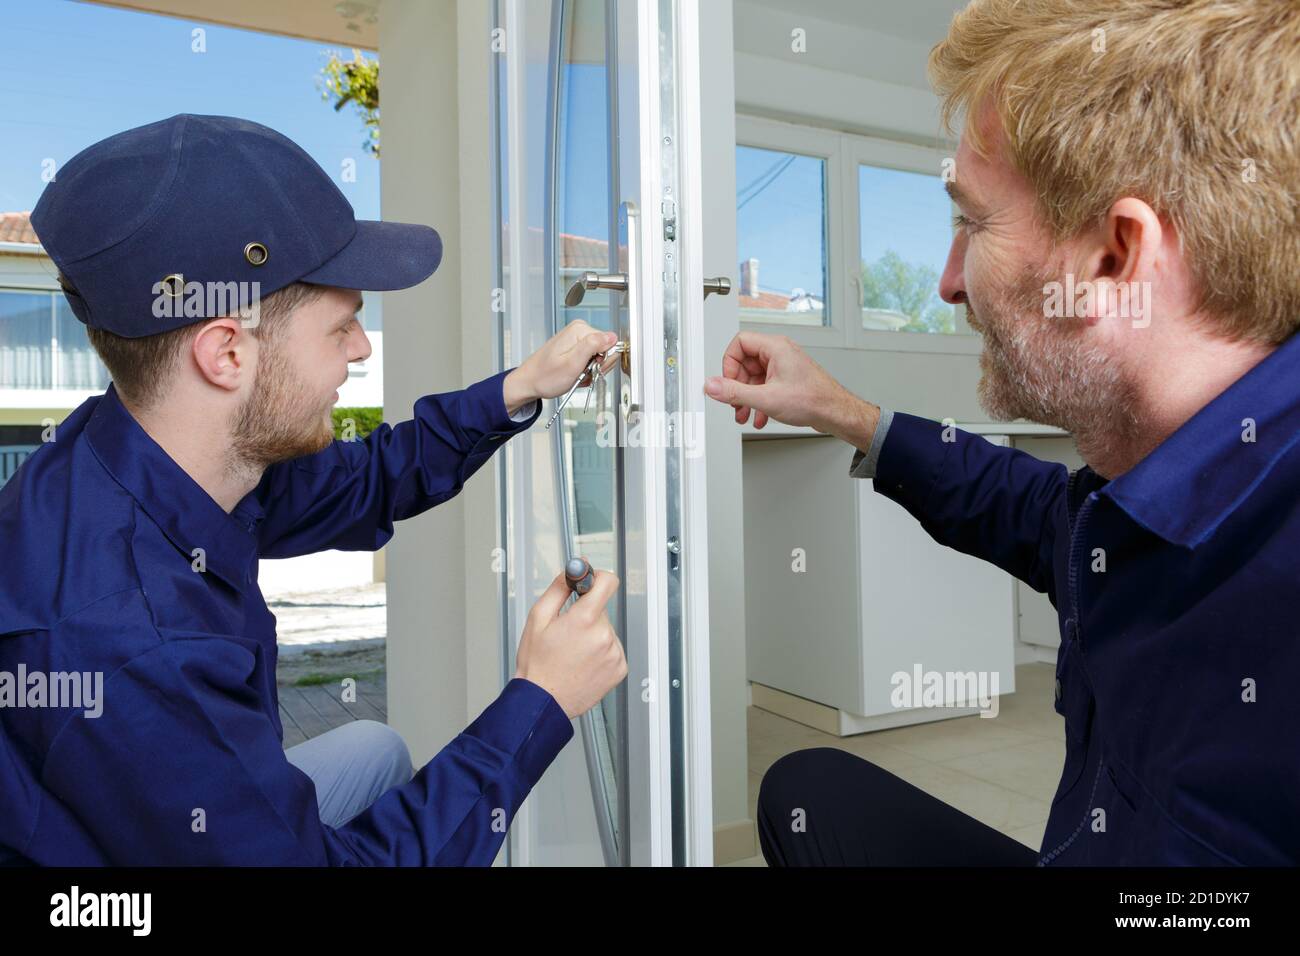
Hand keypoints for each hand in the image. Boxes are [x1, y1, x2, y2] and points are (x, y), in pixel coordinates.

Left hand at [503, 320, 620, 413]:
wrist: (529, 382)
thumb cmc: (545, 376)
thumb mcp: (572, 364)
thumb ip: (592, 346)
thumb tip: (611, 336)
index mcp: (580, 330)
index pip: (611, 343)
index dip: (603, 361)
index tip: (591, 369)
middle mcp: (580, 330)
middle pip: (606, 350)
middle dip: (597, 367)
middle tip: (582, 373)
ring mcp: (577, 339)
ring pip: (599, 357)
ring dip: (591, 371)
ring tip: (576, 375)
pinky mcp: (575, 347)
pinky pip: (591, 360)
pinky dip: (585, 371)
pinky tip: (574, 374)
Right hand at [514, 568, 627, 718]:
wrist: (544, 701)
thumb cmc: (538, 664)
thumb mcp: (538, 618)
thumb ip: (558, 588)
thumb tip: (574, 570)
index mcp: (584, 619)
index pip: (608, 582)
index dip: (598, 578)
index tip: (589, 583)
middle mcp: (603, 635)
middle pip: (602, 609)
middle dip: (586, 614)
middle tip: (567, 632)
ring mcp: (614, 653)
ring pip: (606, 630)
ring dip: (593, 635)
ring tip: (573, 652)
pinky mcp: (619, 668)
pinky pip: (612, 648)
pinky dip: (600, 652)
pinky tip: (583, 663)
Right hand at [703, 330, 879, 451]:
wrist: (835, 413)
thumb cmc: (813, 400)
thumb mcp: (766, 398)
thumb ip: (734, 392)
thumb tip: (712, 386)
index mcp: (775, 347)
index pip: (739, 343)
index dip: (729, 364)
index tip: (727, 382)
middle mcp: (780, 353)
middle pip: (745, 362)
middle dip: (737, 386)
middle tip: (735, 402)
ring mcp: (784, 367)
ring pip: (754, 377)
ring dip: (747, 398)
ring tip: (745, 414)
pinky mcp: (787, 380)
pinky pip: (765, 386)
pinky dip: (759, 401)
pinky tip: (760, 417)